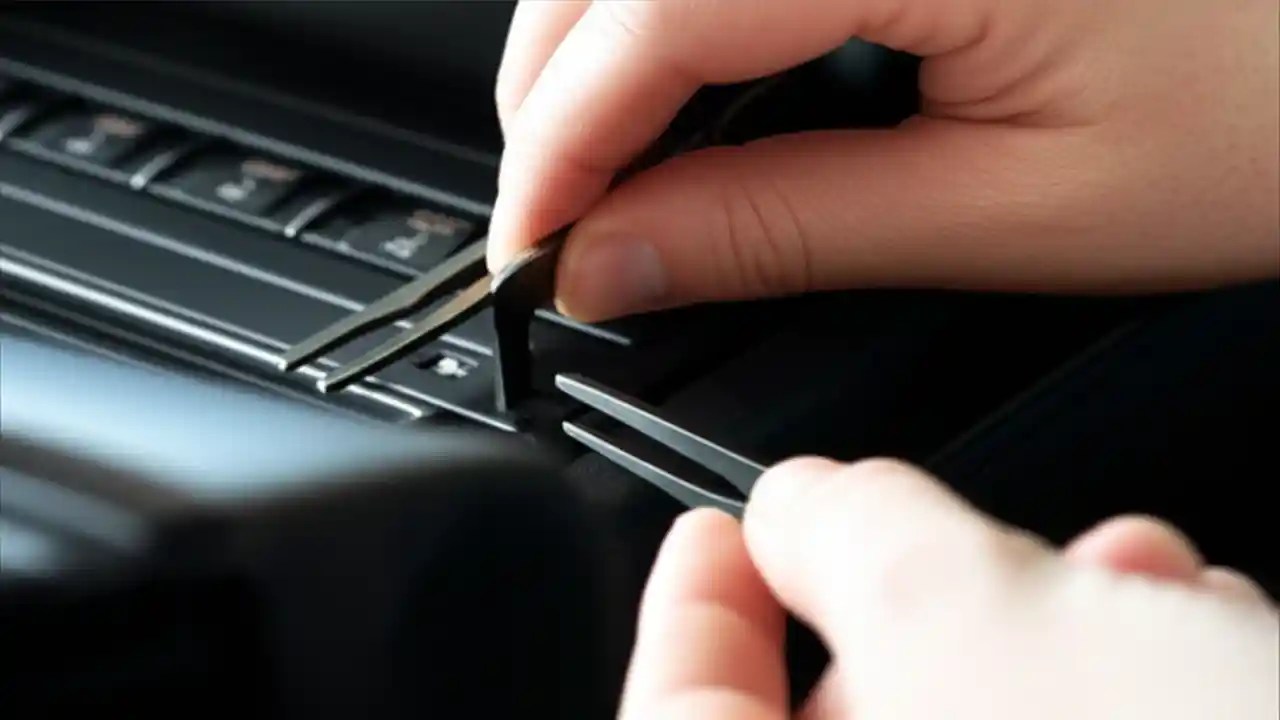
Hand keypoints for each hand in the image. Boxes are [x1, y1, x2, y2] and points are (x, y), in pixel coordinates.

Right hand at [490, 0, 1278, 321]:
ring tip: (613, 162)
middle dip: (560, 93)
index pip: (653, 18)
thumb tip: (618, 260)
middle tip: (562, 218)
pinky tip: (697, 78)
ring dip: (609, 41)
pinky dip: (685, 9)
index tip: (534, 245)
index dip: (563, 145)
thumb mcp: (1015, 208)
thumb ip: (787, 229)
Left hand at [618, 457, 1278, 718]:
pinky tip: (1204, 636)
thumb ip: (853, 537)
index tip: (721, 533)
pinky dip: (1133, 701)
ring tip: (1134, 572)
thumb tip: (801, 508)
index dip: (689, 619)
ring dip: (1055, 645)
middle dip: (916, 614)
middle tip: (953, 535)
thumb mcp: (973, 617)